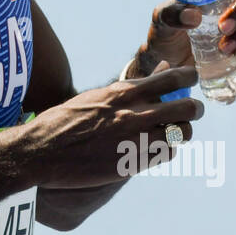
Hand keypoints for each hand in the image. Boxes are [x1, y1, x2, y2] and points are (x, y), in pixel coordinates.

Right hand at [20, 62, 201, 188]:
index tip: (191, 79)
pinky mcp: (131, 165)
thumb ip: (130, 87)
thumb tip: (162, 69)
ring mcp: (133, 142)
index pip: (173, 78)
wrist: (40, 153)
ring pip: (180, 134)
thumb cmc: (65, 121)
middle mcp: (132, 115)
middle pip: (186, 108)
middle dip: (194, 109)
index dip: (189, 77)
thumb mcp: (97, 97)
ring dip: (181, 132)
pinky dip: (166, 150)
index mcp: (121, 93)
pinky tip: (156, 148)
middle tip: (191, 111)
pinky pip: (165, 155)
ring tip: (172, 132)